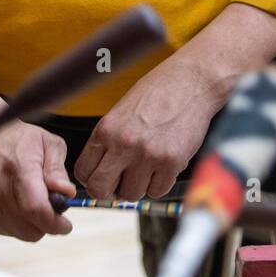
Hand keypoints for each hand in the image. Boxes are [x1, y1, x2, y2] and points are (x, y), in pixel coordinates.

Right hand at [0, 61, 74, 240]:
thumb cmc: (15, 138)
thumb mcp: (46, 143)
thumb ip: (58, 170)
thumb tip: (66, 193)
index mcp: (18, 168)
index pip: (36, 209)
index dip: (55, 223)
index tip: (65, 224)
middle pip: (29, 228)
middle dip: (45, 224)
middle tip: (49, 208)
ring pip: (17, 233)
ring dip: (30, 224)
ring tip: (30, 201)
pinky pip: (1, 230)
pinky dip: (14, 223)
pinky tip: (15, 203)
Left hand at [75, 1, 275, 200]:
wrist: (192, 82)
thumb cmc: (159, 92)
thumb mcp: (123, 111)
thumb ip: (109, 140)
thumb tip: (101, 172)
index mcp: (106, 129)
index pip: (83, 171)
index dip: (91, 178)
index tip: (101, 177)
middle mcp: (124, 144)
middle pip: (101, 189)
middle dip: (108, 192)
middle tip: (119, 185)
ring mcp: (148, 155)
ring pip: (131, 194)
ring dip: (137, 186)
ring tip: (146, 167)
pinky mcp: (172, 163)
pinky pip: (157, 191)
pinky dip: (158, 184)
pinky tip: (162, 166)